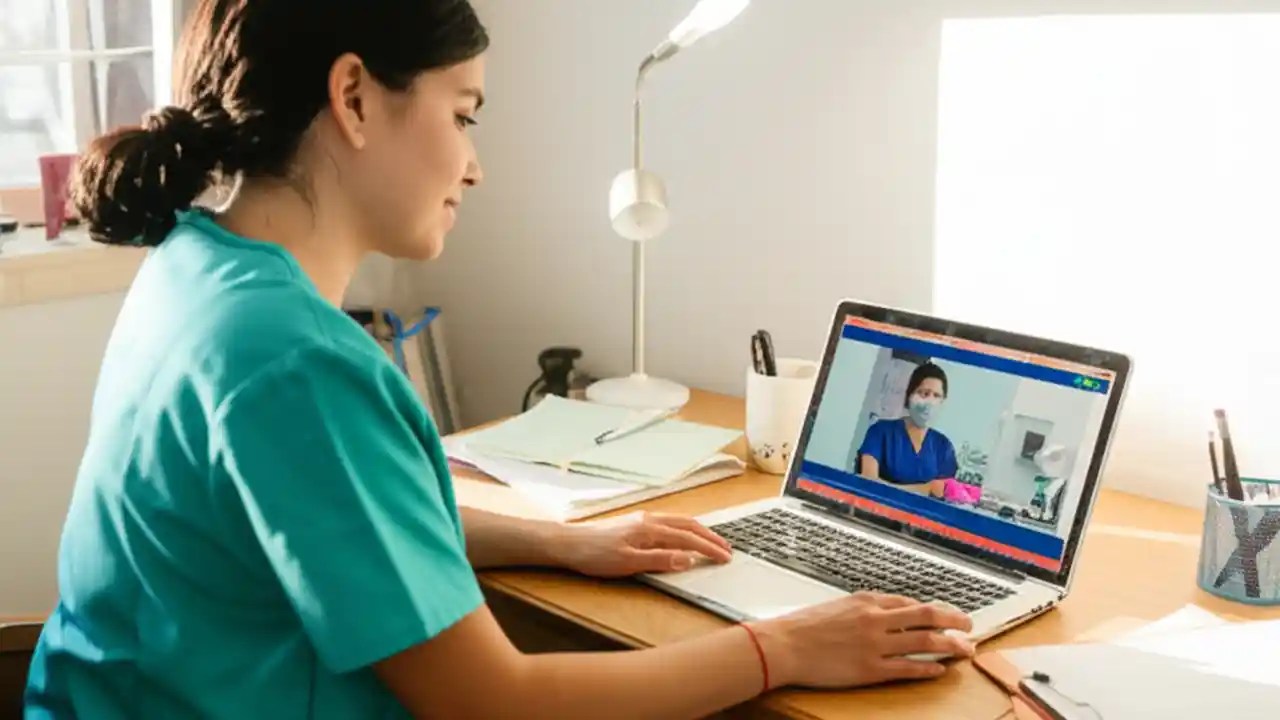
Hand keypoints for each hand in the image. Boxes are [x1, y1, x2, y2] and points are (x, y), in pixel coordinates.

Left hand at [553, 512, 732, 577]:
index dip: (709, 548)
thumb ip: (660, 560)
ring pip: (679, 521)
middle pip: (688, 525)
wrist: (569, 543)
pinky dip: (685, 529)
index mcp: (651, 529)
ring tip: (712, 542)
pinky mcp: (635, 523)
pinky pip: (669, 522)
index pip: (688, 538)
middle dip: (710, 537)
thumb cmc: (595, 555)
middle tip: (727, 549)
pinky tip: (684, 535)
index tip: (726, 558)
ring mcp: (642, 519)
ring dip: (699, 531)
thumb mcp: (628, 563)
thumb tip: (688, 559)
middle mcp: (650, 520)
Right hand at [752, 592, 974, 688]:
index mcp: (866, 601)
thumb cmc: (803, 627)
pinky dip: (928, 668)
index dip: (932, 610)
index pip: (909, 603)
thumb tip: (883, 613)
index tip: (945, 615)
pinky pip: (908, 668)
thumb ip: (862, 609)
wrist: (784, 644)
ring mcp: (875, 644)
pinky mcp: (870, 669)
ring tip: (966, 649)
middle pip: (926, 615)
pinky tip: (940, 670)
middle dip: (954, 619)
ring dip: (950, 644)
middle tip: (970, 625)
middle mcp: (875, 619)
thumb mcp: (837, 607)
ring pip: (924, 641)